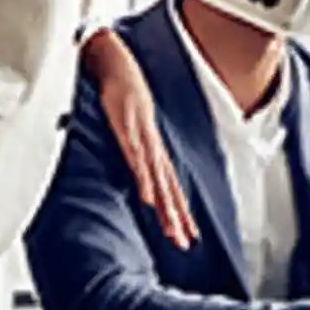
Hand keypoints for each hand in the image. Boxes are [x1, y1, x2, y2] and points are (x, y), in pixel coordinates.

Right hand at [85, 30, 198, 248]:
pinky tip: (149, 198)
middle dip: (178, 218)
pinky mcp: (129, 132)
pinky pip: (137, 161)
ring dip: (166, 206)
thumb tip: (140, 173)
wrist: (120, 66)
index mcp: (155, 151)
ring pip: (159, 181)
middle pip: (170, 190)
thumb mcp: (132, 129)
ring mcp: (144, 141)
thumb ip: (135, 152)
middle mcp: (155, 150)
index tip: (188, 235)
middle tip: (185, 242)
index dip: (180, 212)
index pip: (172, 188)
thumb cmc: (126, 96)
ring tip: (172, 229)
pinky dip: (144, 180)